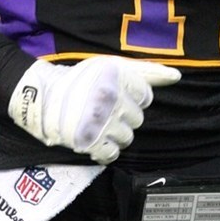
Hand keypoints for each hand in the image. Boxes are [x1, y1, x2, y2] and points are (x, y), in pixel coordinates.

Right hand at [8, 54, 181, 162]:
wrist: (42, 96)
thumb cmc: (81, 79)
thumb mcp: (112, 66)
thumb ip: (146, 71)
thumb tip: (176, 76)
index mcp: (115, 76)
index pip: (145, 97)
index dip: (133, 98)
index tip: (116, 96)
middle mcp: (108, 98)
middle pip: (137, 119)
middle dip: (124, 116)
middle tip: (105, 110)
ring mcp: (98, 121)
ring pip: (127, 138)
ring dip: (115, 134)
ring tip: (100, 124)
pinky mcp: (87, 141)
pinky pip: (112, 154)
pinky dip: (106, 150)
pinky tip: (96, 139)